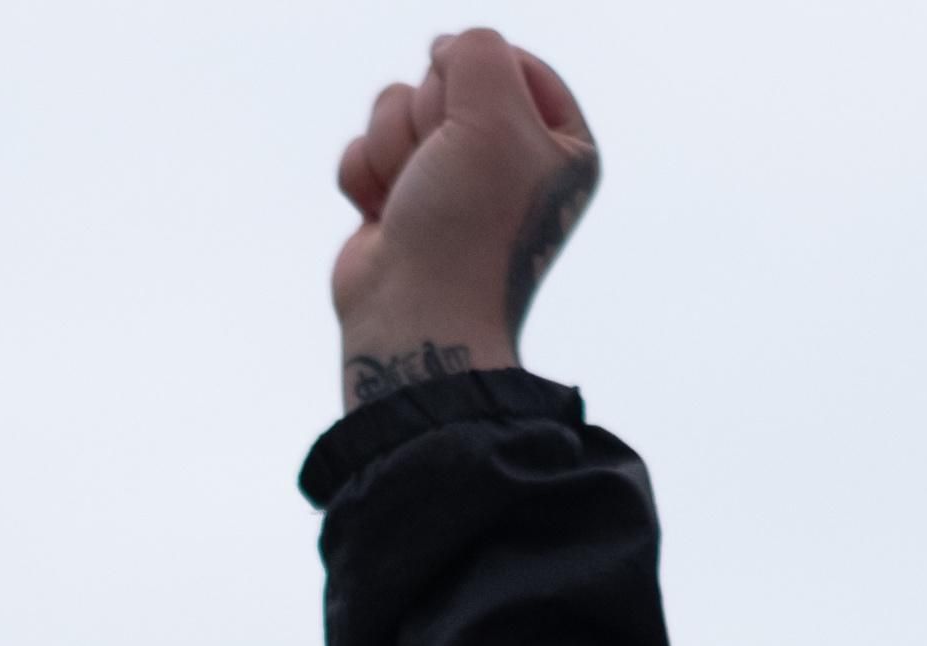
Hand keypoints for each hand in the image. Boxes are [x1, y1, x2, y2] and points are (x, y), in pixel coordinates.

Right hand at [330, 29, 600, 407]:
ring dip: (394, 146)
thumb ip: (477, 50)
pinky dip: (366, 176)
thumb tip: (445, 49)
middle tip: (446, 172)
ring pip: (396, 103)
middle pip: (445, 76)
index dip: (478, 76)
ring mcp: (451, 178)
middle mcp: (510, 159)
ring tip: (415, 198)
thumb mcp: (494, 112)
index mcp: (561, 144)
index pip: (510, 58)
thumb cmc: (470, 224)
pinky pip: (365, 145)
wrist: (419, 315)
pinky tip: (385, 216)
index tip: (480, 123)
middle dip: (430, 115)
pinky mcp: (400, 196)